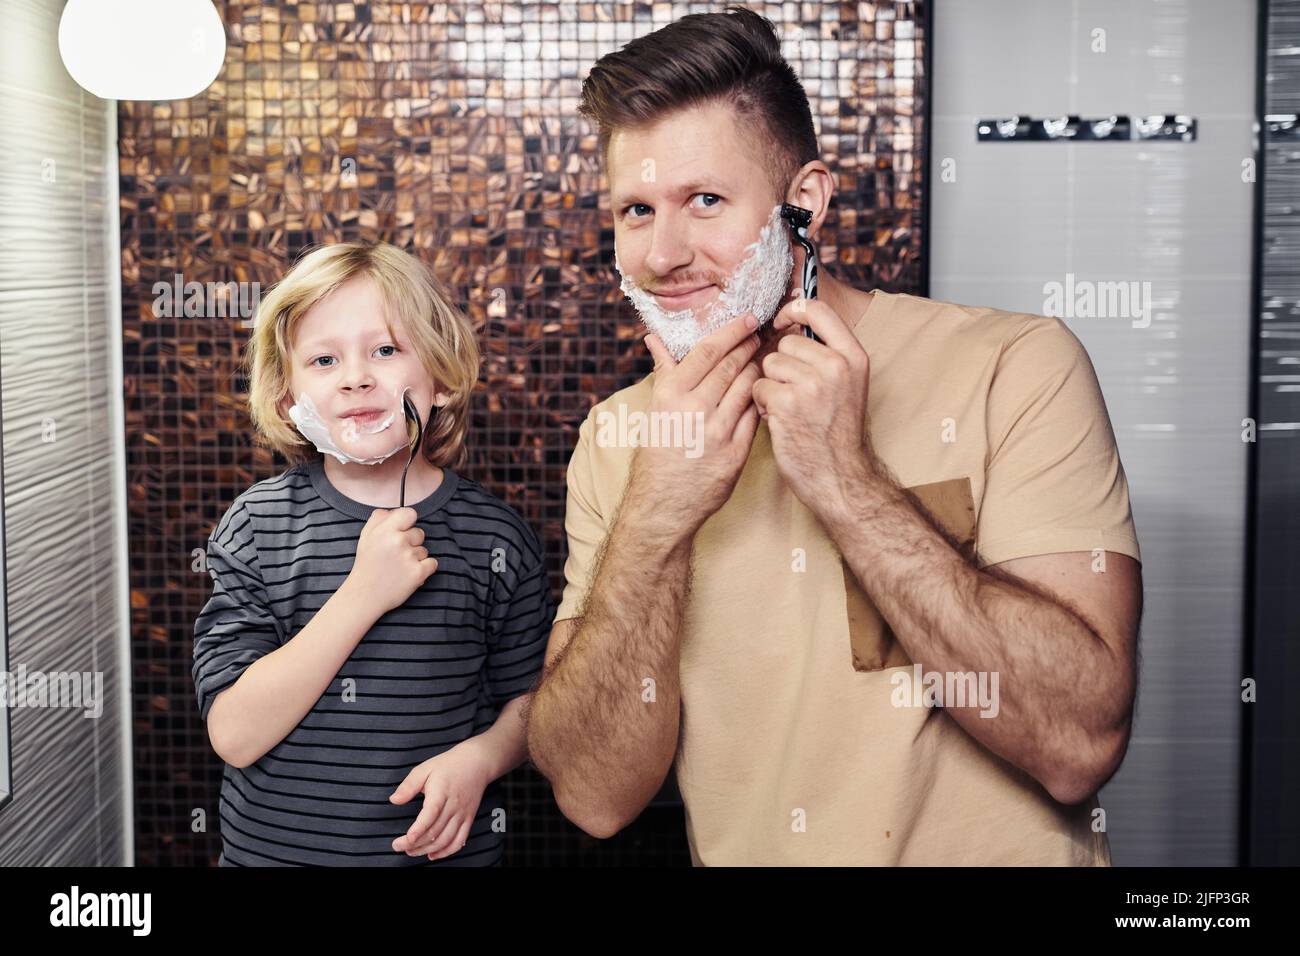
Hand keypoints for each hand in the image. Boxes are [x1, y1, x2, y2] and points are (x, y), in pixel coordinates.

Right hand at [345, 507, 437, 615]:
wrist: (364, 596)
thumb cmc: (366, 566)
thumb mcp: (366, 537)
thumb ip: (378, 519)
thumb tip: (392, 511)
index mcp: (384, 530)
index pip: (410, 513)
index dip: (408, 522)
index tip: (403, 532)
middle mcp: (397, 541)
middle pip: (419, 533)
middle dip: (411, 543)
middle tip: (395, 556)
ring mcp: (408, 557)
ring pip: (424, 549)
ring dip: (415, 558)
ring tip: (399, 567)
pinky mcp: (418, 573)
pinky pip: (432, 563)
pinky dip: (425, 569)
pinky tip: (410, 574)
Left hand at [389, 740, 491, 859]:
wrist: (476, 762)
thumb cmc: (449, 765)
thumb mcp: (425, 768)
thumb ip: (409, 785)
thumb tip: (394, 800)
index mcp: (441, 792)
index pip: (430, 815)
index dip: (418, 830)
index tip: (405, 840)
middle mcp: (454, 806)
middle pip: (435, 831)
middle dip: (415, 843)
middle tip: (398, 846)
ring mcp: (463, 814)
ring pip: (446, 839)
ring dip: (427, 849)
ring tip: (411, 851)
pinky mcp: (468, 819)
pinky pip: (459, 841)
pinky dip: (446, 851)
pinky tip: (433, 855)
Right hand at [629, 314, 763, 539]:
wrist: (662, 504)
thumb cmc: (657, 454)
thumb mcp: (654, 411)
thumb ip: (663, 373)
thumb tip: (655, 339)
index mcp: (671, 394)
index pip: (708, 350)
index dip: (732, 331)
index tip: (748, 319)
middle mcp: (694, 409)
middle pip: (732, 365)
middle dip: (751, 346)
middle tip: (764, 333)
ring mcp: (716, 431)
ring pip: (748, 387)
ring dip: (760, 370)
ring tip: (768, 358)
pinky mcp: (735, 452)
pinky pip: (755, 417)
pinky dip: (761, 400)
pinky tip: (767, 391)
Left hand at [751, 298, 877, 514]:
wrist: (840, 477)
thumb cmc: (837, 433)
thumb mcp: (847, 385)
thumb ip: (827, 355)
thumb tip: (791, 324)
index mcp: (854, 357)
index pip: (819, 310)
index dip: (793, 310)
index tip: (781, 320)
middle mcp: (836, 365)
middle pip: (786, 342)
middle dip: (781, 366)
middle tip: (796, 395)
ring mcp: (812, 383)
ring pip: (769, 364)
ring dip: (771, 386)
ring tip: (789, 409)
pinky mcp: (788, 402)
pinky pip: (758, 387)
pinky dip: (763, 404)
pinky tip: (781, 421)